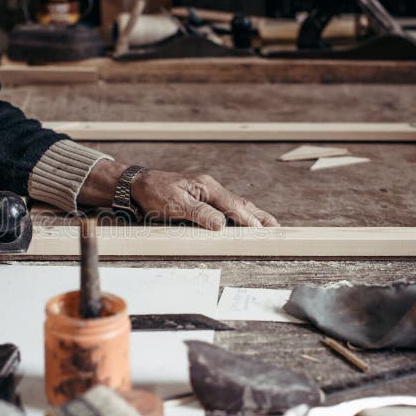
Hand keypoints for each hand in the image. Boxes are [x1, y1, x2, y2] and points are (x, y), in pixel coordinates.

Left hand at [78, 160, 278, 229]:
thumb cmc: (155, 192)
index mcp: (207, 186)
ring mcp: (207, 193)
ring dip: (253, 216)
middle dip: (259, 217)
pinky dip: (240, 215)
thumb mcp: (175, 204)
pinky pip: (226, 208)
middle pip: (241, 204)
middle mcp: (210, 188)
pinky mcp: (202, 199)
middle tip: (277, 229)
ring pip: (236, 205)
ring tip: (268, 226)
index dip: (248, 220)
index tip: (261, 230)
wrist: (138, 185)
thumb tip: (222, 224)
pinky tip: (245, 222)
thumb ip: (199, 213)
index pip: (233, 205)